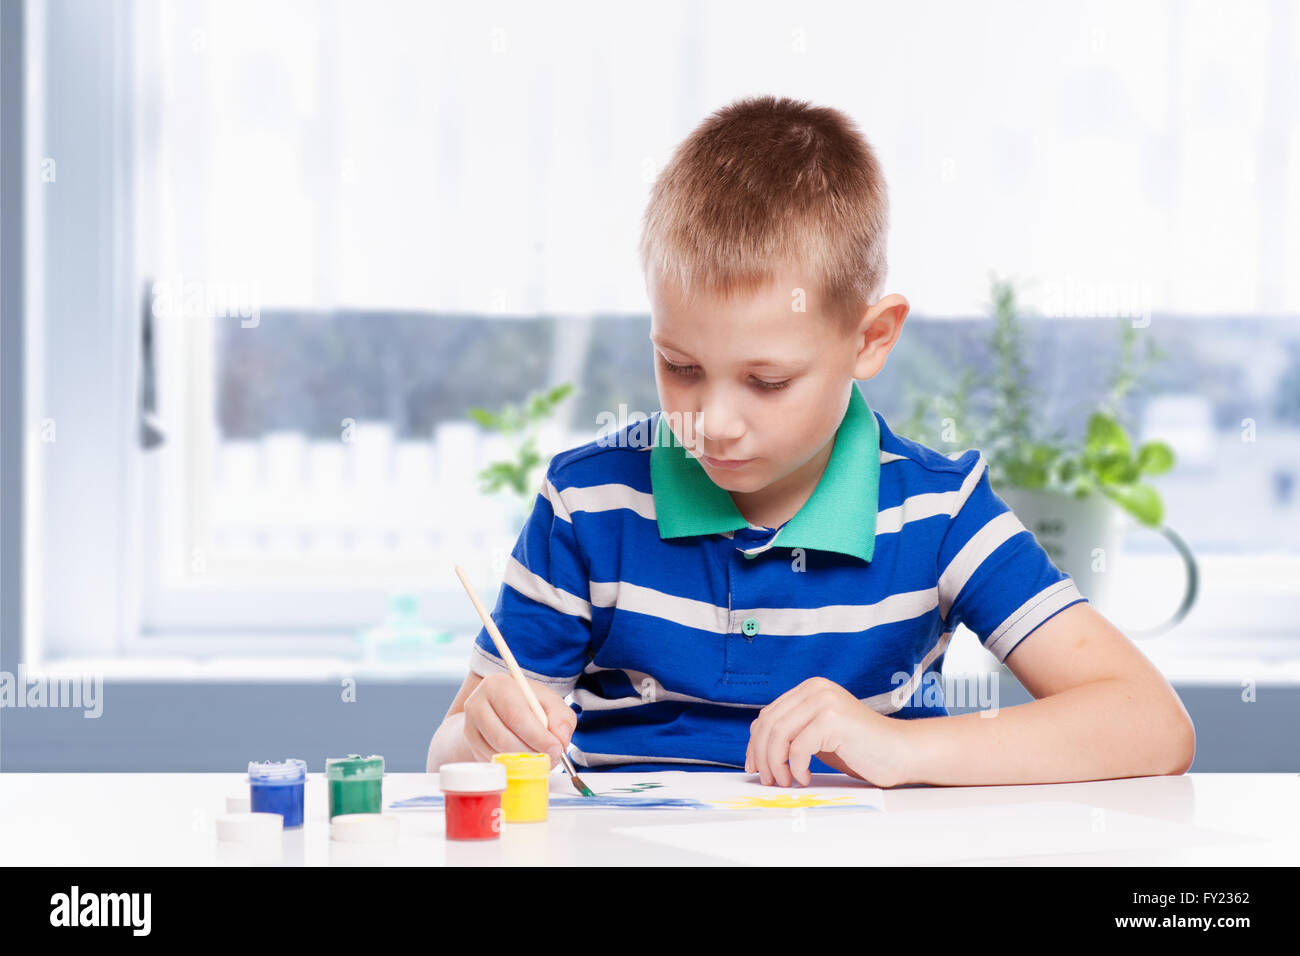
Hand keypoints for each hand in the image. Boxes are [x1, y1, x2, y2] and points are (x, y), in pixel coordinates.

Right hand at [462, 672, 576, 768]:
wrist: (503, 710)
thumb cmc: (530, 705)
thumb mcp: (551, 704)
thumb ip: (561, 719)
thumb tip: (559, 740)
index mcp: (497, 685)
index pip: (516, 715)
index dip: (537, 736)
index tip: (556, 749)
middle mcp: (476, 704)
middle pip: (503, 738)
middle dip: (532, 753)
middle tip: (552, 758)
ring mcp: (469, 726)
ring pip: (497, 754)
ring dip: (523, 763)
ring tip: (542, 758)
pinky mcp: (470, 746)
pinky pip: (492, 763)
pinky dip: (512, 766)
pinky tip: (525, 758)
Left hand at [744, 677, 910, 787]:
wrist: (900, 752)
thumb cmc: (860, 749)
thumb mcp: (818, 736)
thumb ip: (793, 733)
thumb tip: (758, 750)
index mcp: (810, 689)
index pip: (768, 715)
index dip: (755, 743)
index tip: (754, 767)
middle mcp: (815, 689)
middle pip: (768, 723)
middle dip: (762, 756)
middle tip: (769, 780)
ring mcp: (825, 700)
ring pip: (779, 734)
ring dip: (776, 764)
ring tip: (785, 782)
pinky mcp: (833, 718)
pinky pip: (798, 747)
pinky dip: (796, 767)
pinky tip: (805, 778)